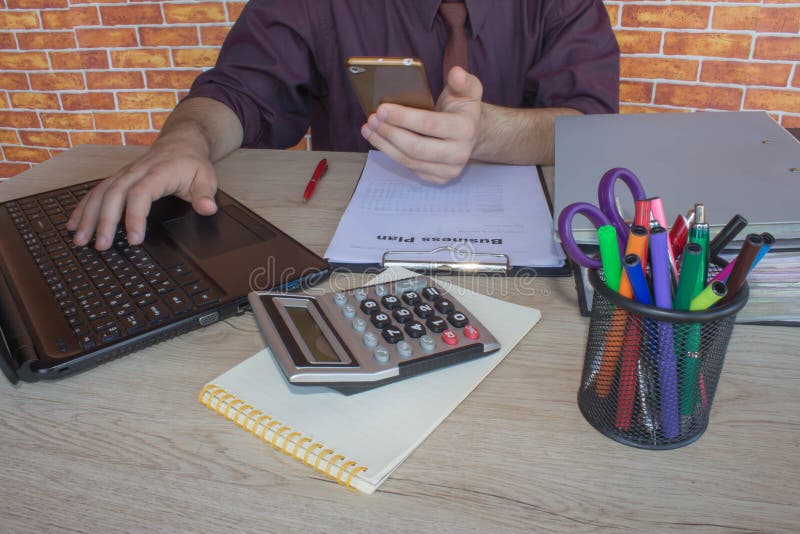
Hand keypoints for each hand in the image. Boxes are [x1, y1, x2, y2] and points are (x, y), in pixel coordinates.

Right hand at [66, 138, 218, 249]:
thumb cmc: (192, 163)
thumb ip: (205, 194)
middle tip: (101, 245)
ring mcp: (125, 173)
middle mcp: (137, 171)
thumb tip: (208, 209)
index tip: (134, 238)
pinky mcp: (118, 177)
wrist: (181, 142)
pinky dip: (84, 207)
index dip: (135, 216)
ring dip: (88, 216)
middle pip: (114, 194)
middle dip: (105, 221)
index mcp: (158, 172)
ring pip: (101, 192)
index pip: (141, 194)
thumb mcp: (207, 177)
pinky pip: (96, 191)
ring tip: (80, 239)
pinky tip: (74, 223)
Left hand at [361, 66, 482, 183]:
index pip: (429, 125)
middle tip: (373, 118)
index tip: (382, 109)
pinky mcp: (437, 179)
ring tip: (370, 128)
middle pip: (415, 148)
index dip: (403, 118)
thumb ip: (462, 81)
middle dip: (390, 133)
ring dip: (384, 144)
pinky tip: (379, 139)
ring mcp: (448, 170)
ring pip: (408, 160)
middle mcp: (459, 154)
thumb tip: (456, 73)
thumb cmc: (463, 110)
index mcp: (465, 129)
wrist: (472, 135)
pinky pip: (409, 167)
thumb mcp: (467, 91)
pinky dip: (390, 152)